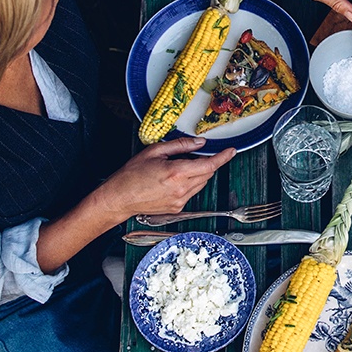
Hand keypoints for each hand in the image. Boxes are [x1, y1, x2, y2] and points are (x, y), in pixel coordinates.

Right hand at [97, 137, 235, 223]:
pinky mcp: (177, 208)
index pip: (209, 165)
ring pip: (201, 184)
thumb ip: (180, 146)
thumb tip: (199, 143)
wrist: (120, 198)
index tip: (231, 151)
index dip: (223, 157)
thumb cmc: (132, 175)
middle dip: (206, 163)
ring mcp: (180, 201)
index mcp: (177, 173)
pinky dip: (189, 184)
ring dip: (198, 174)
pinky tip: (173, 180)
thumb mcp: (155, 151)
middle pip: (207, 174)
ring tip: (178, 168)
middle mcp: (181, 189)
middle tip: (192, 156)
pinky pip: (192, 192)